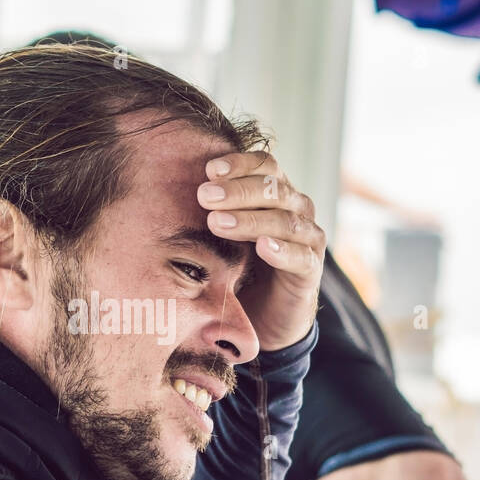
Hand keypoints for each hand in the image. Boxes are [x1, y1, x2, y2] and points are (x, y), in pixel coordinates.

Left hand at [199, 153, 323, 350]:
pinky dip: (284, 251)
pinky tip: (263, 247)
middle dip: (237, 190)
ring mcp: (308, 240)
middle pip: (274, 188)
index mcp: (276, 193)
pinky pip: (302, 257)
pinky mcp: (310, 272)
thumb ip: (210, 211)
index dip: (239, 164)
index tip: (209, 170)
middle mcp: (297, 209)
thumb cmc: (239, 266)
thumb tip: (169, 188)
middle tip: (204, 196)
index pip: (265, 166)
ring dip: (251, 220)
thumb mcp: (221, 235)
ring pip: (286, 220)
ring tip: (218, 223)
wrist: (263, 315)